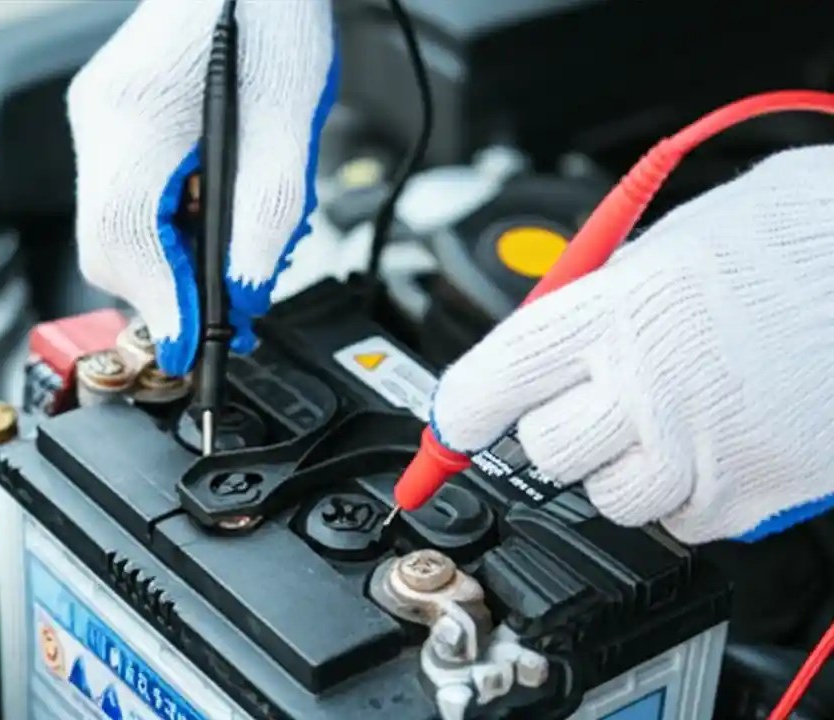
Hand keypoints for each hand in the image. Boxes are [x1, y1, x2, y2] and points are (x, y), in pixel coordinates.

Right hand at [67, 0, 337, 374]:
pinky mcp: (110, 120)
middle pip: (107, 244)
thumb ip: (267, 217)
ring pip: (111, 228)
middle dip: (166, 290)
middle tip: (226, 311)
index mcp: (137, 115)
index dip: (160, 304)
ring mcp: (97, 119)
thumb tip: (244, 295)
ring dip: (167, 261)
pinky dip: (162, 227)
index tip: (189, 349)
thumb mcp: (291, 125)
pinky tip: (207, 214)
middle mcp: (101, 119)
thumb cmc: (274, 17)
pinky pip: (121, 198)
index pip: (127, 238)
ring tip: (228, 256)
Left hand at [430, 146, 833, 543]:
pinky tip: (727, 440)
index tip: (451, 427)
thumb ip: (603, 299)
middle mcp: (646, 384)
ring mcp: (701, 446)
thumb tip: (554, 334)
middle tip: (604, 398)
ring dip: (629, 466)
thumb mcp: (675, 241)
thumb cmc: (801, 234)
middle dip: (563, 430)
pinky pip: (685, 521)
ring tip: (680, 414)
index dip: (459, 414)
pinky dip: (695, 494)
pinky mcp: (753, 494)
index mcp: (614, 310)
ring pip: (612, 496)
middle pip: (546, 452)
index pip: (490, 382)